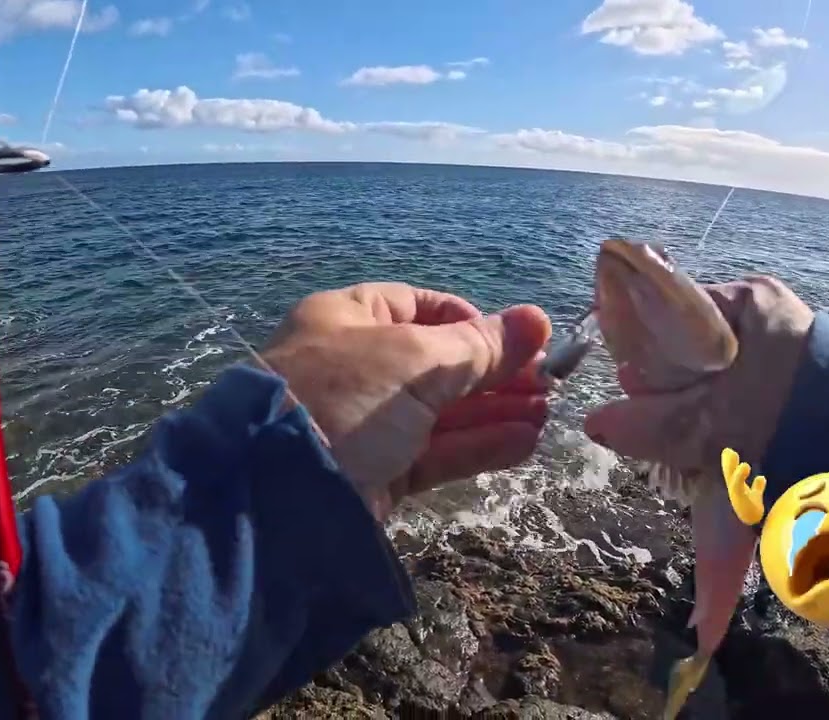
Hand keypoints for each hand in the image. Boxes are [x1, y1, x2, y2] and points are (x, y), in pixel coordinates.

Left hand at [261, 282, 551, 520]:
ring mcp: (364, 424)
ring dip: (495, 411)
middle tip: (549, 382)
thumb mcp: (416, 359)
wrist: (279, 489)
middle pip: (438, 364)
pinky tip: (524, 443)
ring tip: (547, 413)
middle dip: (494, 373)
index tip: (516, 340)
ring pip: (441, 412)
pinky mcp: (376, 473)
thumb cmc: (345, 396)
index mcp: (348, 319)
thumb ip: (480, 346)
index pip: (419, 308)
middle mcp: (355, 367)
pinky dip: (478, 447)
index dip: (471, 322)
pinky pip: (435, 453)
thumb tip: (538, 320)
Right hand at [584, 275, 814, 476]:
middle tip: (673, 429)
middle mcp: (764, 311)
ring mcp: (782, 343)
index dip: (644, 354)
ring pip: (712, 374)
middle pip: (687, 346)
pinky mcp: (797, 376)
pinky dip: (726, 418)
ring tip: (701, 445)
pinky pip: (739, 389)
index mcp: (746, 300)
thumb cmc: (797, 421)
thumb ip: (653, 424)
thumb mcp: (716, 424)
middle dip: (672, 390)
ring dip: (698, 411)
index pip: (669, 311)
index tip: (638, 393)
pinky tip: (725, 446)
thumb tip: (594, 425)